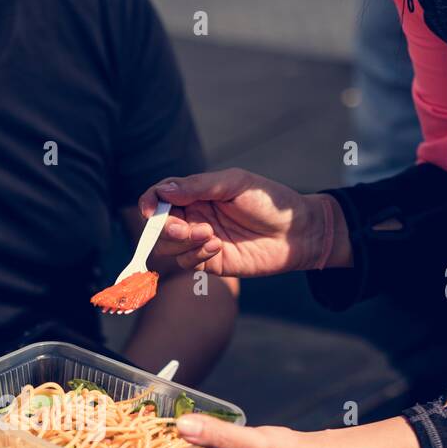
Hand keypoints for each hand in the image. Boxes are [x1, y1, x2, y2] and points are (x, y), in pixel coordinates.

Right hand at [139, 169, 347, 277]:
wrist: (296, 232)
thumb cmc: (268, 201)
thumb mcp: (234, 184)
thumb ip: (197, 187)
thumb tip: (162, 191)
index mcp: (195, 194)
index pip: (160, 197)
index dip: (150, 203)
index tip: (151, 211)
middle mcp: (193, 217)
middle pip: (158, 225)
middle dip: (166, 228)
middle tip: (184, 229)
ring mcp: (199, 241)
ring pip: (168, 247)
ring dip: (183, 243)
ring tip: (210, 235)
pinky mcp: (209, 262)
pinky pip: (187, 263)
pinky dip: (197, 255)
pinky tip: (217, 246)